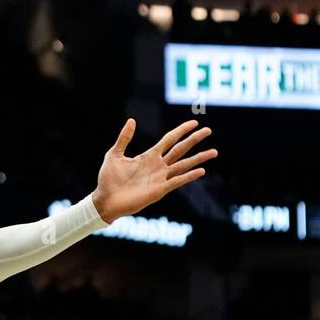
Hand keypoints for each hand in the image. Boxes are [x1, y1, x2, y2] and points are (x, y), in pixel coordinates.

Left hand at [91, 118, 215, 222]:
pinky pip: (177, 181)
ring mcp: (160, 178)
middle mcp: (158, 166)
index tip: (194, 122)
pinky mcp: (159, 190)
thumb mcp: (114, 154)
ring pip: (184, 165)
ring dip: (199, 158)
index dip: (181, 131)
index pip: (169, 140)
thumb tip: (132, 120)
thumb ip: (124, 138)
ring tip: (214, 151)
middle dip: (194, 140)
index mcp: (148, 156)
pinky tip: (201, 170)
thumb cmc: (108, 179)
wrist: (105, 199)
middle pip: (180, 149)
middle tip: (208, 130)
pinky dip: (189, 176)